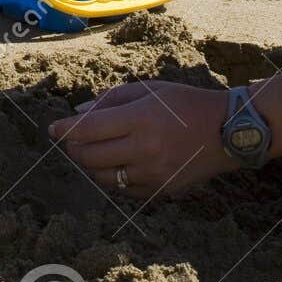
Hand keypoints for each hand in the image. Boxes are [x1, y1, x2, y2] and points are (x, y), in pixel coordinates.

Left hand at [49, 81, 238, 198]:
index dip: (64, 130)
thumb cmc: (186, 103)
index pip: (87, 130)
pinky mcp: (160, 191)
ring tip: (96, 149)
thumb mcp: (149, 90)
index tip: (52, 128)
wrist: (228, 131)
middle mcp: (144, 150)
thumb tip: (77, 115)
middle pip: (89, 157)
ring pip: (102, 177)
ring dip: (92, 163)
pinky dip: (113, 177)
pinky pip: (123, 189)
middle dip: (74, 147)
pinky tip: (119, 163)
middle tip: (73, 139)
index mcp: (140, 120)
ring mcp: (153, 174)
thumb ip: (111, 100)